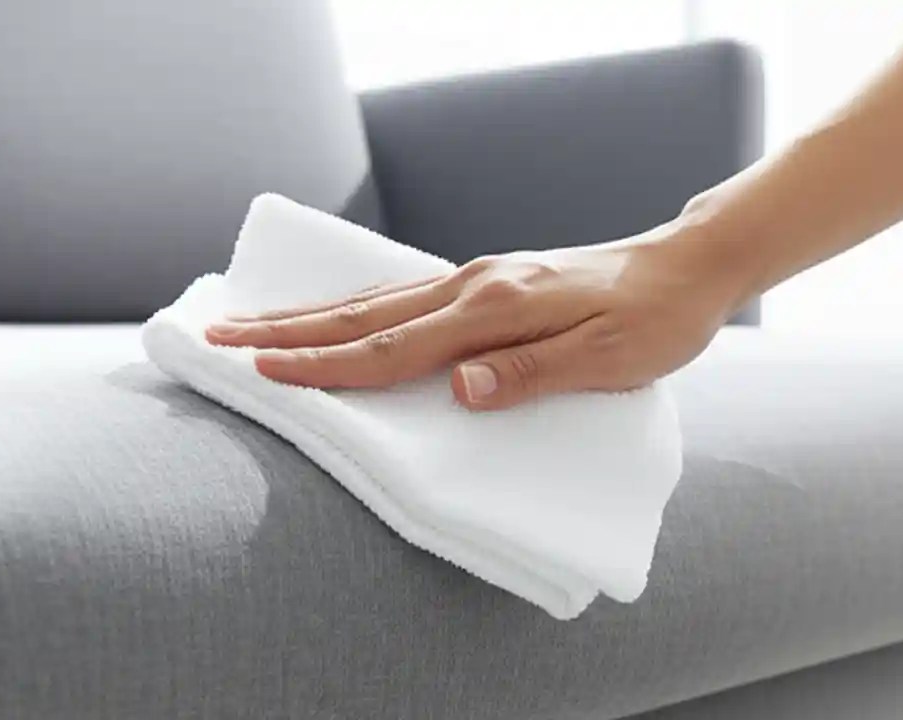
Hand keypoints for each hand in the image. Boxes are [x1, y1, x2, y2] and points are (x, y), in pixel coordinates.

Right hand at [205, 221, 752, 410]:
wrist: (685, 266)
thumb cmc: (655, 320)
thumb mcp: (609, 358)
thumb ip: (531, 373)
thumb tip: (459, 391)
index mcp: (495, 310)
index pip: (391, 348)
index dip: (324, 365)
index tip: (260, 371)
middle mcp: (473, 287)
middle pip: (362, 315)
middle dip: (285, 331)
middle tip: (216, 336)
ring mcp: (476, 278)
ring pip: (374, 300)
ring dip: (308, 314)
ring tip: (250, 321)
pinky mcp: (486, 281)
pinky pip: (402, 296)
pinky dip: (353, 306)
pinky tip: (333, 312)